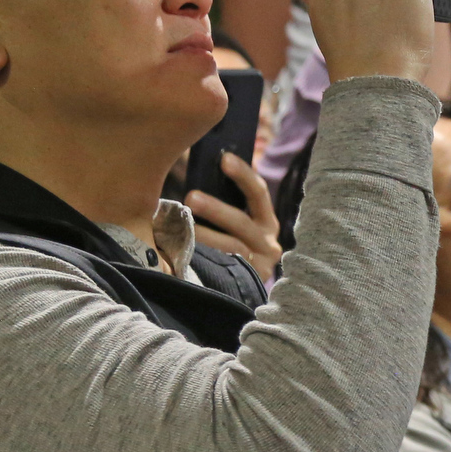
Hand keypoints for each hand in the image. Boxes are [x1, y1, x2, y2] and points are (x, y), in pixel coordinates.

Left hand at [186, 153, 283, 279]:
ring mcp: (260, 266)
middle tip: (190, 197)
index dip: (243, 174)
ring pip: (231, 248)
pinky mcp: (247, 284)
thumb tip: (196, 184)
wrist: (238, 293)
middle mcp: (268, 244)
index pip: (258, 193)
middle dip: (215, 208)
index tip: (224, 158)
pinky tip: (184, 254)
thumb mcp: (234, 226)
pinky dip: (203, 260)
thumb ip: (225, 206)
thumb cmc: (227, 248)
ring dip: (204, 236)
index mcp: (266, 222)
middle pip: (241, 223)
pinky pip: (224, 270)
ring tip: (182, 228)